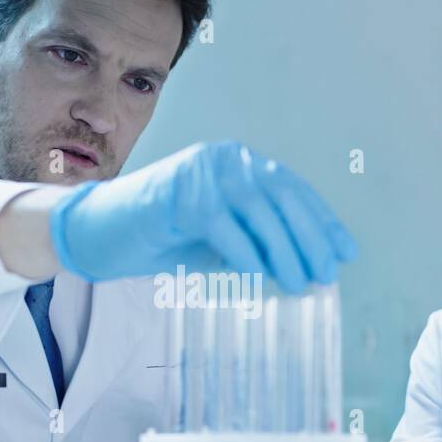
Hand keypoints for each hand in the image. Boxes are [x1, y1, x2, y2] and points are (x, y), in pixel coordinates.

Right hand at [48, 141, 356, 292]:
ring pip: (256, 208)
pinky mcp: (176, 192)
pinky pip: (222, 224)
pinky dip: (244, 252)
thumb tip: (306, 263)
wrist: (97, 233)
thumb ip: (257, 242)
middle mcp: (222, 158)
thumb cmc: (158, 237)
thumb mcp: (219, 240)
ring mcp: (198, 171)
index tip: (345, 252)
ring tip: (300, 283)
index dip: (321, 220)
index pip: (290, 188)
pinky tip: (259, 277)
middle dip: (310, 237)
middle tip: (325, 274)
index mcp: (236, 163)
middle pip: (280, 196)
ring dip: (284, 249)